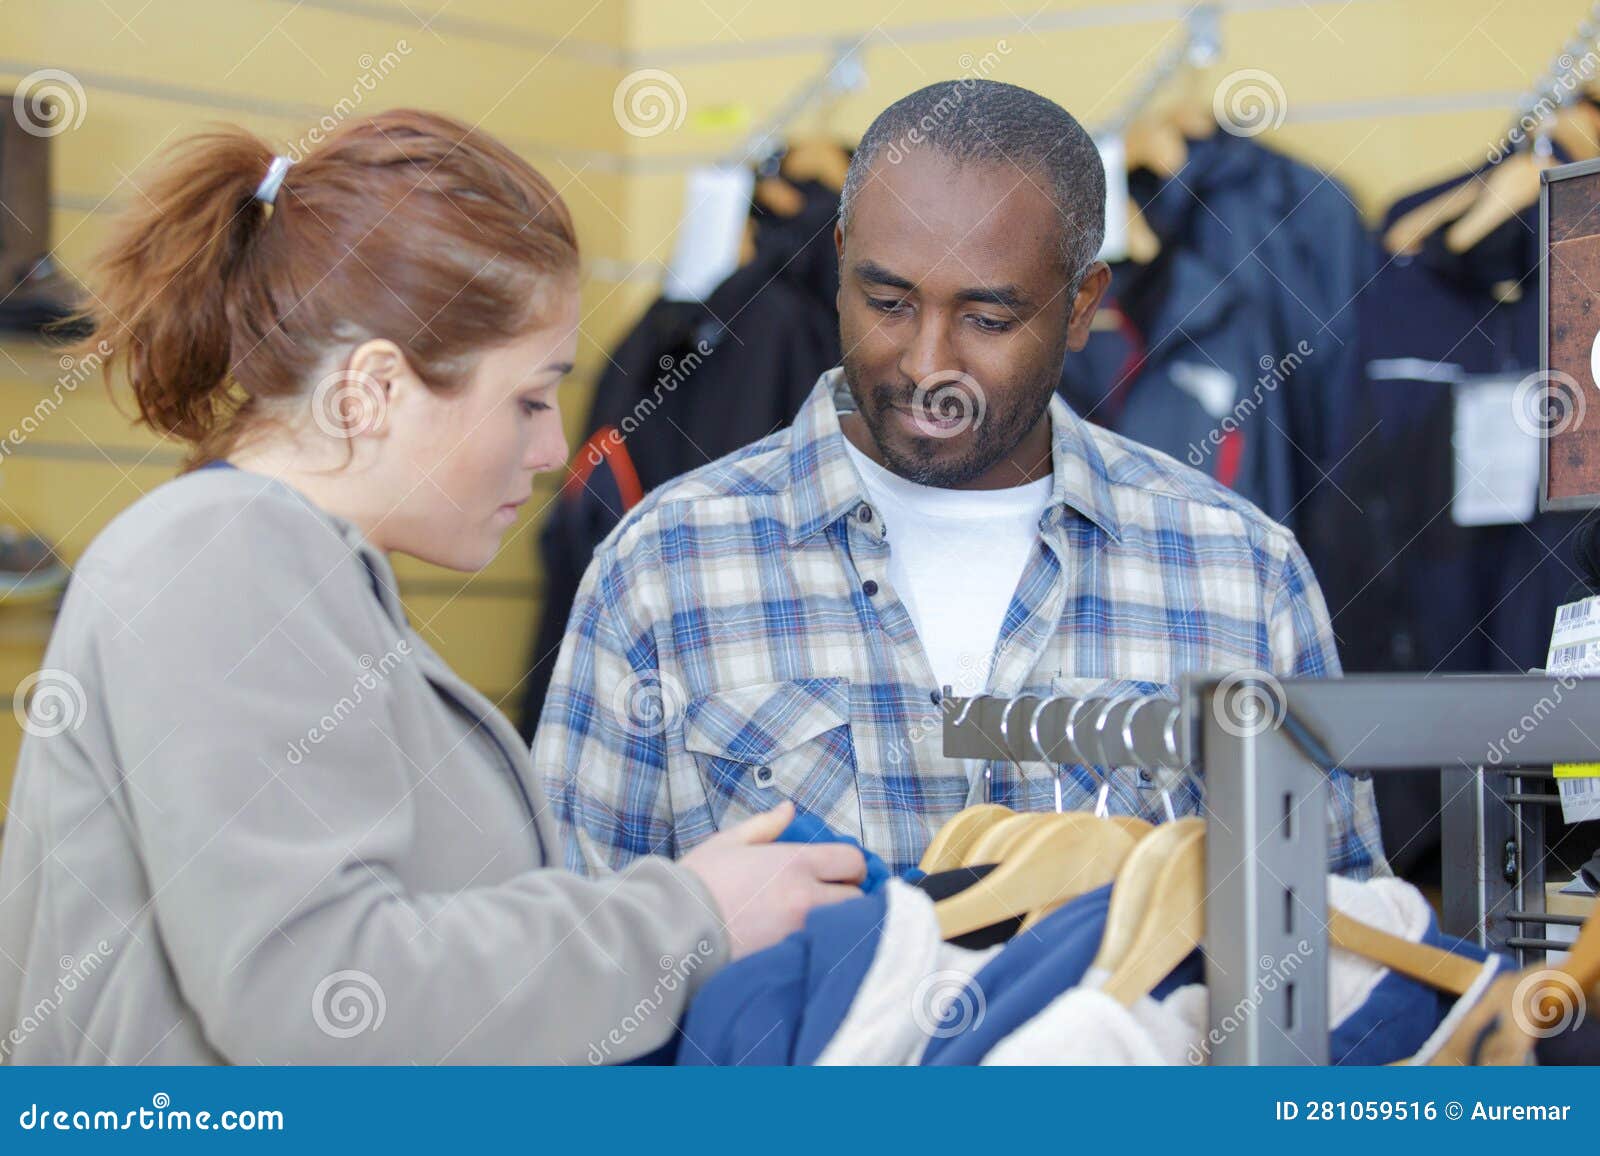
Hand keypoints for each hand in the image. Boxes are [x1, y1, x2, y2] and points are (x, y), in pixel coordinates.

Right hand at [681, 801, 866, 958]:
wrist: (669, 929)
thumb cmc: (696, 883)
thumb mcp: (727, 843)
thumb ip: (764, 825)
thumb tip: (788, 809)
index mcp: (795, 863)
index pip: (852, 861)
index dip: (851, 867)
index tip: (840, 875)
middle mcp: (805, 897)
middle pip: (857, 900)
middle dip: (848, 899)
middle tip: (829, 902)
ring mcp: (799, 932)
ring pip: (843, 930)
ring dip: (837, 926)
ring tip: (818, 926)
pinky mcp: (788, 960)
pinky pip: (820, 953)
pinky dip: (817, 950)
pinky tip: (801, 948)